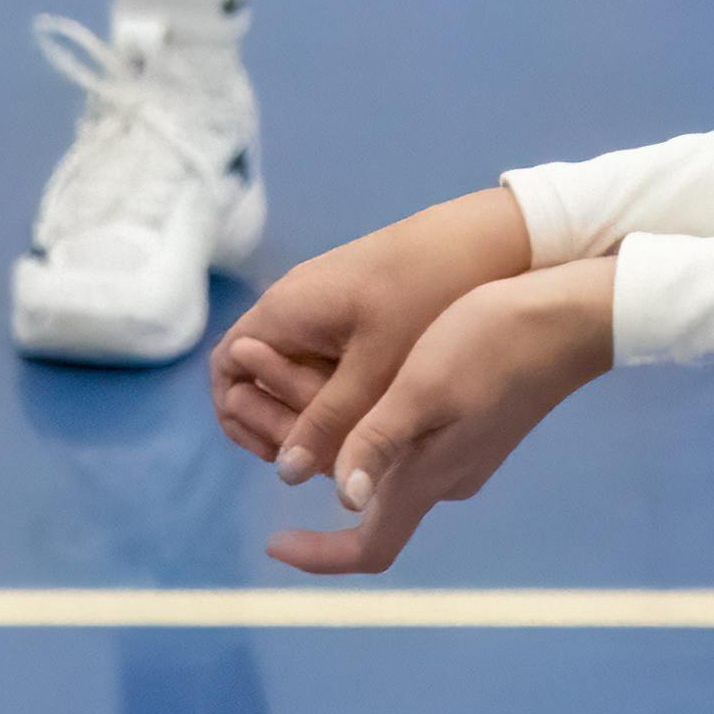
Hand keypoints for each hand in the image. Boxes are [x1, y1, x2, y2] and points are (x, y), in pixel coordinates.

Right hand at [211, 182, 537, 490]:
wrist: (488, 238)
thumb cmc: (425, 294)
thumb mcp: (375, 370)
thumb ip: (327, 422)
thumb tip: (287, 476)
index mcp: (283, 312)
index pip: (225, 371)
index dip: (240, 420)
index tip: (280, 456)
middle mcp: (293, 305)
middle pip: (254, 375)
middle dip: (278, 422)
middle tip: (320, 458)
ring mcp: (324, 305)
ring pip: (293, 370)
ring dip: (310, 410)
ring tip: (349, 443)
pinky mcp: (356, 309)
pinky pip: (325, 357)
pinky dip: (336, 391)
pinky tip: (374, 414)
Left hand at [259, 259, 615, 578]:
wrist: (569, 318)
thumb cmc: (492, 343)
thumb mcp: (423, 387)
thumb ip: (379, 442)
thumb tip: (343, 500)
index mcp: (428, 477)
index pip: (368, 549)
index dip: (318, 556)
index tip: (273, 542)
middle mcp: (445, 477)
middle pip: (368, 503)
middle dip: (311, 469)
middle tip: (261, 412)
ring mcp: (464, 453)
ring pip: (387, 467)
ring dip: (337, 440)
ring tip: (296, 385)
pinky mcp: (476, 425)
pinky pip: (410, 443)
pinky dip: (370, 425)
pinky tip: (357, 382)